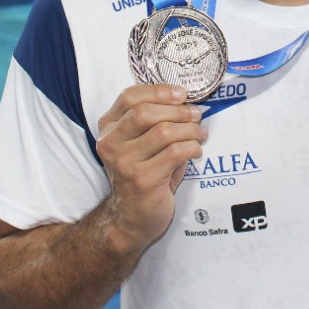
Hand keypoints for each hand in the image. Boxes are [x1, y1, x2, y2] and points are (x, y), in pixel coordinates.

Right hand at [94, 84, 205, 249]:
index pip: (130, 97)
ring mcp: (124, 162)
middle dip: (178, 111)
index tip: (182, 94)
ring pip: (163, 132)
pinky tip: (196, 151)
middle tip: (196, 115)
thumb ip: (155, 121)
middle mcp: (111, 143)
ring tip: (200, 134)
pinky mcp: (142, 180)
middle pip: (145, 112)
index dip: (159, 91)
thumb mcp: (141, 143)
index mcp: (109, 128)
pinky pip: (175, 153)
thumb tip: (188, 103)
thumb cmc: (143, 174)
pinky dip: (191, 148)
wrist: (132, 217)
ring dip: (190, 130)